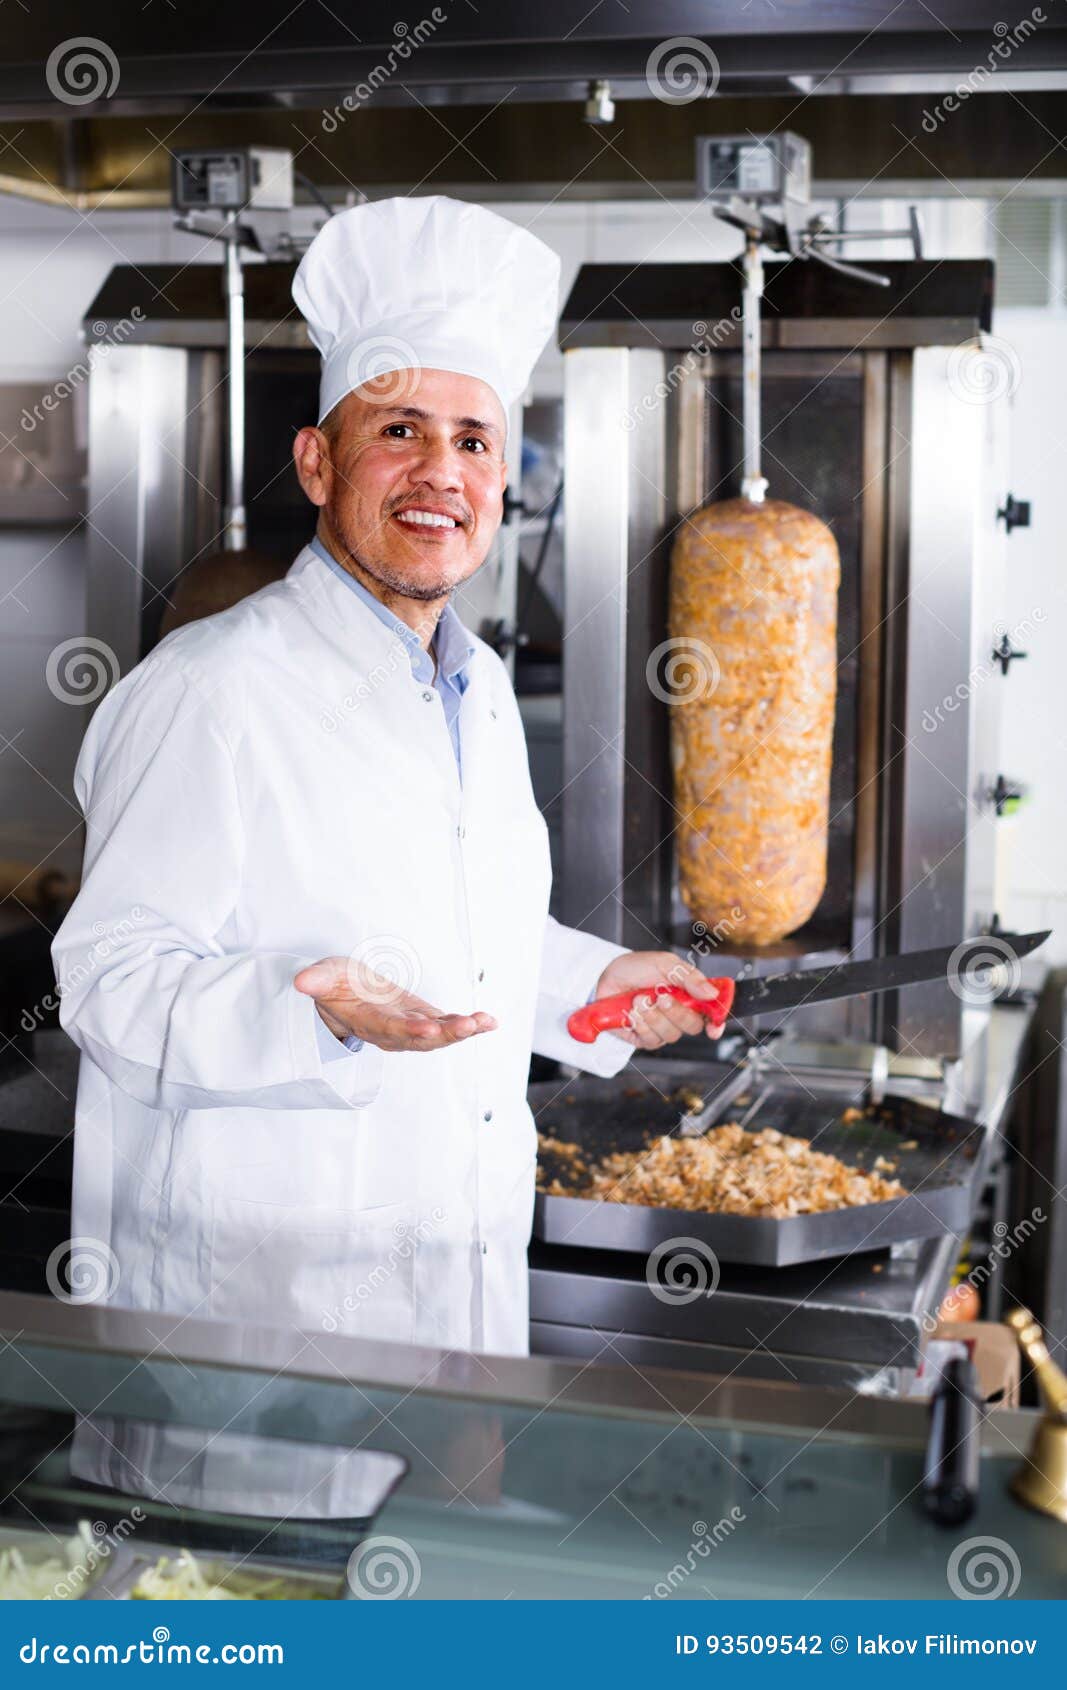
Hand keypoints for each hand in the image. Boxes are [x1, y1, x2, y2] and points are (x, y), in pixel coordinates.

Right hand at [294, 957, 496, 1052]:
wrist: (347, 995)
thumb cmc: (337, 985)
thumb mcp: (325, 976)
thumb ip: (317, 980)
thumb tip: (301, 981)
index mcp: (368, 1022)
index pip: (388, 1030)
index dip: (408, 1032)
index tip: (428, 1029)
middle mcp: (392, 1031)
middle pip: (420, 1040)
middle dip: (445, 1035)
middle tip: (467, 1026)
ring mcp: (411, 1029)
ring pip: (438, 1037)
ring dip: (461, 1032)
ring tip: (483, 1023)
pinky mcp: (425, 1021)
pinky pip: (448, 1027)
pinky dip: (469, 1026)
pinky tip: (488, 1022)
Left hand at [593, 950, 725, 1050]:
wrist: (605, 976)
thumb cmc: (635, 968)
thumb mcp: (665, 964)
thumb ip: (690, 977)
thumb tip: (712, 993)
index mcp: (689, 995)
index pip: (711, 1013)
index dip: (717, 1022)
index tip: (714, 1027)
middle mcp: (678, 1013)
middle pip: (693, 1026)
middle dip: (677, 1013)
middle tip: (662, 997)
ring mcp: (661, 1027)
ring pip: (671, 1035)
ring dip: (654, 1016)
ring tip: (640, 999)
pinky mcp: (644, 1038)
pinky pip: (651, 1040)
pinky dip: (641, 1025)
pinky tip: (633, 1012)